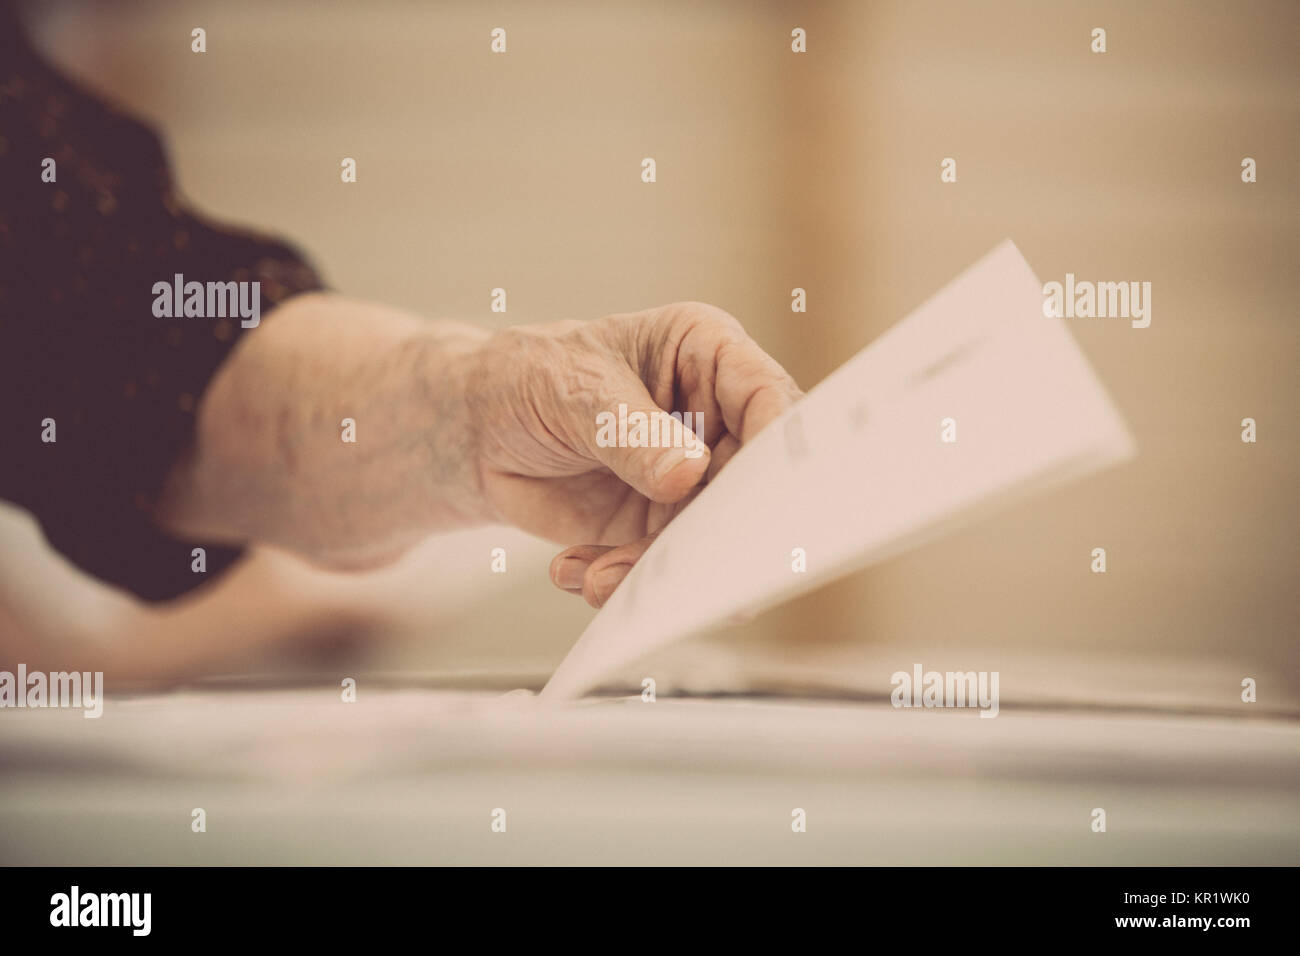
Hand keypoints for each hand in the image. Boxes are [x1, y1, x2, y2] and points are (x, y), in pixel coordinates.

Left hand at [467, 302, 801, 607]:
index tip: (763, 495)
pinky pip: (662, 564)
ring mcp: (692, 477)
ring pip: (708, 535)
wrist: (478, 431)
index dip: (775, 445)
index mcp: (709, 354)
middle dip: (720, 530)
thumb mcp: (575, 390)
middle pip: (749, 479)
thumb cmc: (531, 377)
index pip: (766, 396)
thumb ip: (631, 433)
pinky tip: (575, 571)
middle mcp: (715, 418)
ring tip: (600, 579)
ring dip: (657, 567)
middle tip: (694, 570)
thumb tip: (688, 473)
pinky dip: (623, 580)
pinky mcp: (660, 525)